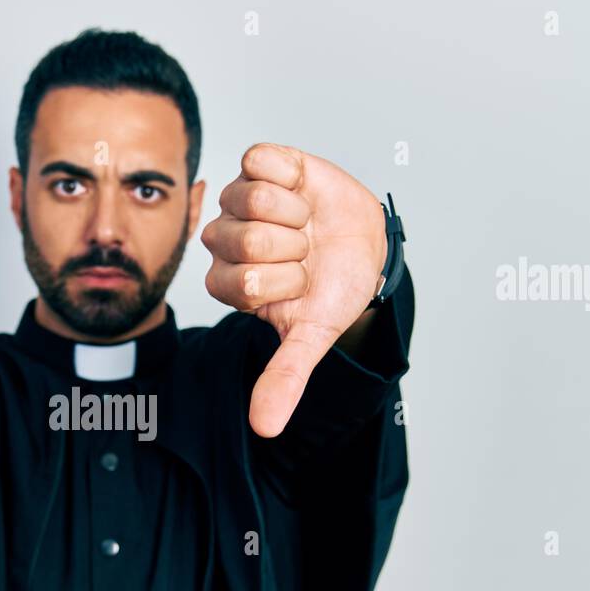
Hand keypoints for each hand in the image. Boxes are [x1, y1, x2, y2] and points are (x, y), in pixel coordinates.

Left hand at [201, 143, 386, 437]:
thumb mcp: (312, 335)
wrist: (366, 244)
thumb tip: (265, 430)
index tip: (299, 283)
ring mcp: (237, 200)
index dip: (282, 281)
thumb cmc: (332, 289)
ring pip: (250, 198)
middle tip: (304, 252)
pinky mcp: (257, 164)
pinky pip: (260, 160)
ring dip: (294, 214)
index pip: (241, 281)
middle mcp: (223, 240)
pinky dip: (291, 177)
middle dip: (291, 248)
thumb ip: (285, 377)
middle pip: (245, 238)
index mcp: (227, 282)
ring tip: (306, 223)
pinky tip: (301, 190)